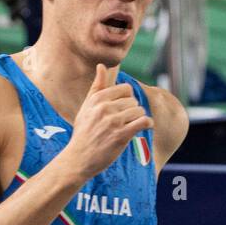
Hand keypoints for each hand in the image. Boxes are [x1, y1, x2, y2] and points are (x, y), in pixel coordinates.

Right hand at [60, 63, 153, 181]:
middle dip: (132, 111)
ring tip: (130, 127)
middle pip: (133, 100)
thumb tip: (101, 65)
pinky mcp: (120, 135)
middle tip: (125, 122)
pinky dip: (147, 124)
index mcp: (97, 99)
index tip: (122, 110)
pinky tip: (144, 127)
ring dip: (138, 119)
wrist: (78, 159)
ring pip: (139, 110)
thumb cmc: (83, 133)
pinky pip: (143, 122)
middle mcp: (104, 108)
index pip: (125, 88)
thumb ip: (96, 86)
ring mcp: (113, 122)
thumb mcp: (86, 107)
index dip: (127, 99)